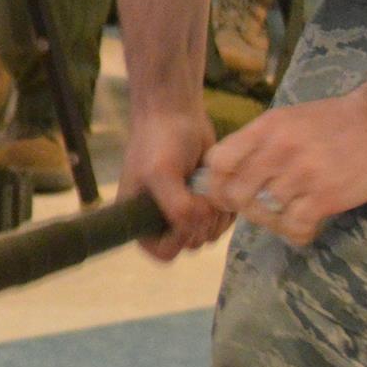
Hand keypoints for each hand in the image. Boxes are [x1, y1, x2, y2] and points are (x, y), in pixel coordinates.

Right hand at [121, 103, 227, 260]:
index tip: (186, 214)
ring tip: (208, 186)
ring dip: (217, 213)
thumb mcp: (160, 173)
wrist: (176, 114)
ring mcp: (185, 213)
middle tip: (200, 193)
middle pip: (191, 244)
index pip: (162, 253)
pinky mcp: (205, 203)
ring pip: (211, 234)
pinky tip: (218, 186)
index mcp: (140, 220)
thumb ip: (175, 206)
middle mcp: (162, 221)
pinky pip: (223, 220)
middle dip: (202, 222)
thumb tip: (194, 226)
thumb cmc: (159, 142)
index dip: (178, 239)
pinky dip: (226, 207)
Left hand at [196, 88, 366, 248]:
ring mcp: (301, 174)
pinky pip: (294, 227)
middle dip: (242, 208)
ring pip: (263, 214)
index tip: (228, 192)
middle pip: (235, 194)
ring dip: (272, 222)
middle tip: (259, 209)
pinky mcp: (326, 195)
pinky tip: (306, 226)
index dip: (216, 183)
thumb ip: (260, 142)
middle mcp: (278, 150)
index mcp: (265, 129)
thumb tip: (232, 172)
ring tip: (287, 216)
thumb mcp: (288, 118)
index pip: (218, 162)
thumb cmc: (337, 119)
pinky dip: (296, 233)